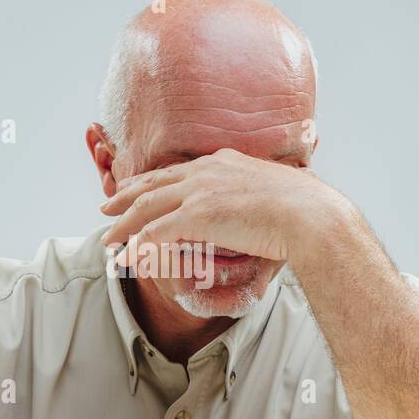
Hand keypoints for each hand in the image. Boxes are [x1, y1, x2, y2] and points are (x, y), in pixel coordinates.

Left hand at [100, 148, 335, 265]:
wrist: (311, 215)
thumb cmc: (306, 210)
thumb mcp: (279, 194)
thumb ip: (262, 198)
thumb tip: (269, 209)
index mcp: (225, 163)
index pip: (178, 171)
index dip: (153, 181)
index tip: (137, 188)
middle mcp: (207, 171)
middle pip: (154, 183)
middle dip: (126, 195)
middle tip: (107, 206)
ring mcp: (200, 191)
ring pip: (147, 207)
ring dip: (124, 223)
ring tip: (108, 237)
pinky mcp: (198, 215)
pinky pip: (156, 232)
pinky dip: (138, 245)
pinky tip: (127, 256)